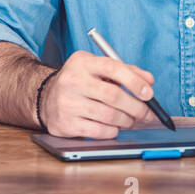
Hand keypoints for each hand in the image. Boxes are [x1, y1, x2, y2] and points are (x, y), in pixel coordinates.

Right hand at [41, 51, 159, 137]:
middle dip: (136, 107)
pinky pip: (98, 131)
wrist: (45, 97)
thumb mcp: (97, 68)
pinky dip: (112, 131)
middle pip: (113, 95)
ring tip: (131, 120)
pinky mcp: (65, 123)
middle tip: (147, 113)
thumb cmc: (80, 82)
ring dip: (126, 120)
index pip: (113, 67)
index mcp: (82, 62)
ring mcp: (67, 103)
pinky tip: (114, 127)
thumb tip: (149, 81)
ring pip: (108, 115)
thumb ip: (125, 71)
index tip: (149, 94)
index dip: (135, 81)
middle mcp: (72, 81)